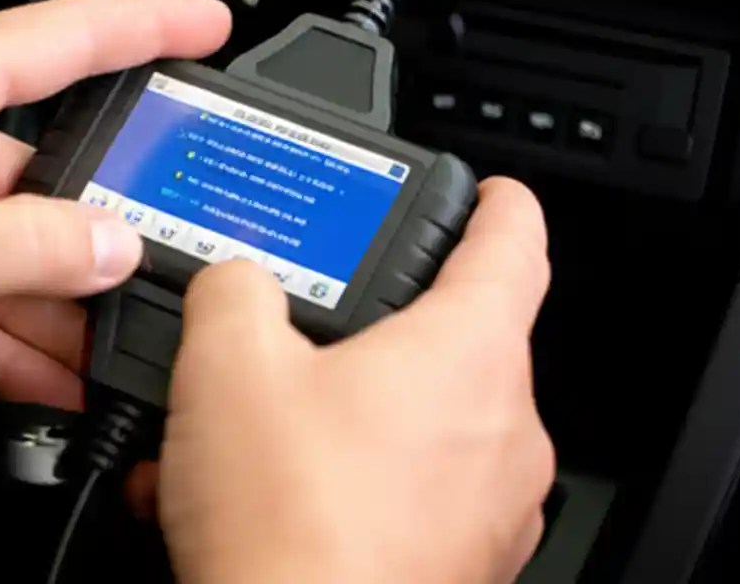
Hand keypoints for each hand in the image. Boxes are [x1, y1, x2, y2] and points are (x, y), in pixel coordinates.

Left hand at [0, 0, 230, 498]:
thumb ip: (35, 247)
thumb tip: (110, 244)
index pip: (62, 39)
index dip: (143, 26)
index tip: (202, 25)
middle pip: (40, 166)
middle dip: (99, 217)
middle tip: (163, 247)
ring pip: (4, 246)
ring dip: (52, 300)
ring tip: (110, 342)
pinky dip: (4, 338)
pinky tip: (47, 378)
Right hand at [154, 177, 554, 582]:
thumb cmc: (291, 523)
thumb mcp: (226, 364)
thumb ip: (234, 289)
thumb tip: (236, 282)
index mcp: (469, 353)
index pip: (513, 244)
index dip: (500, 205)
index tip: (494, 193)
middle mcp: (505, 428)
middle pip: (459, 343)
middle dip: (383, 334)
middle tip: (313, 333)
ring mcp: (493, 505)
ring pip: (428, 425)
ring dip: (352, 416)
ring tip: (261, 434)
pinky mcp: (464, 562)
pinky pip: (415, 494)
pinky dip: (352, 481)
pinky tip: (268, 499)